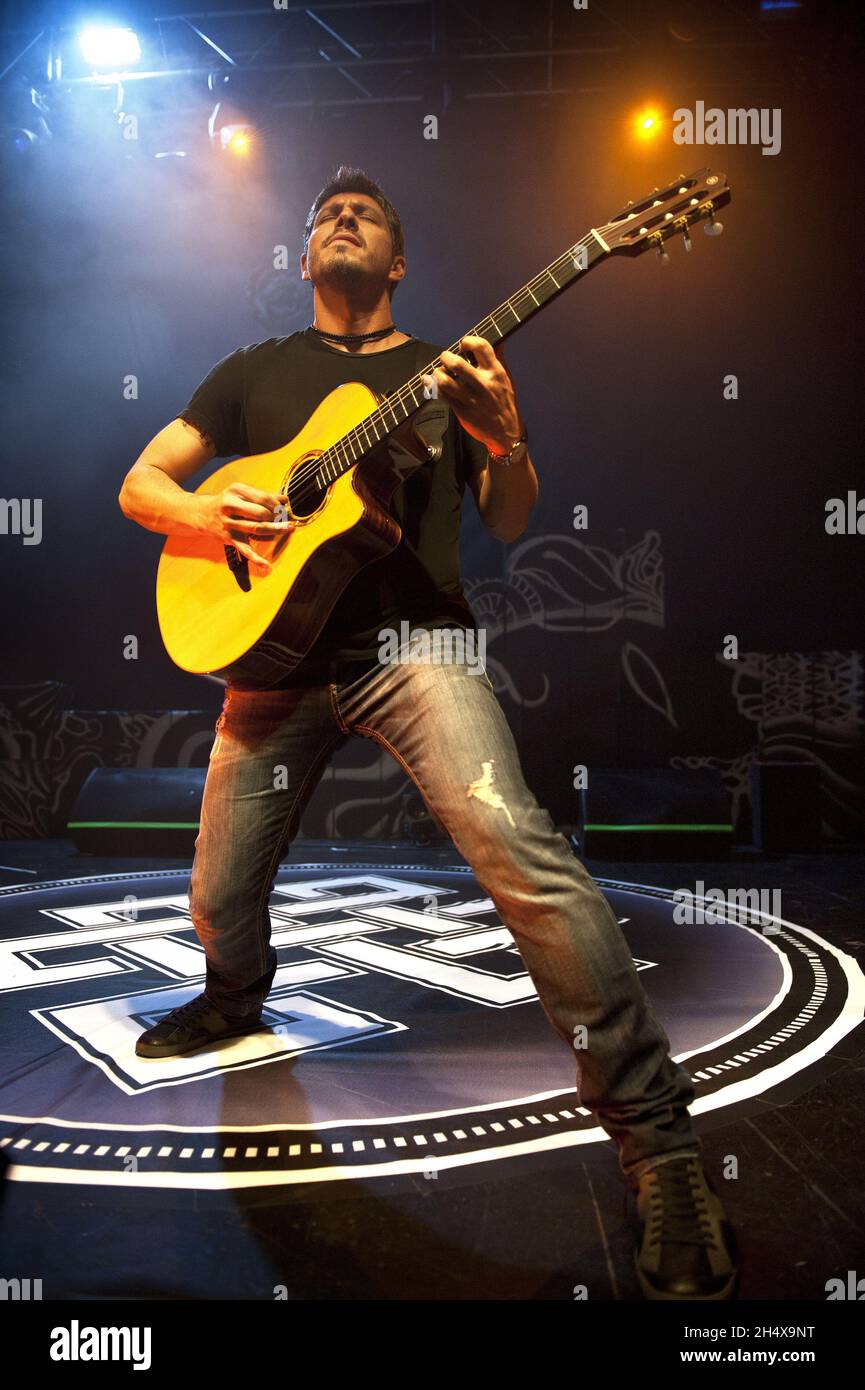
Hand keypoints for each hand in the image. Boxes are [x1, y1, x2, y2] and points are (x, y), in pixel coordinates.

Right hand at [199, 482, 293, 572]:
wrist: (202, 513)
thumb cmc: (227, 501)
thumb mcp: (241, 494)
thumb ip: (263, 496)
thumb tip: (285, 500)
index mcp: (236, 490)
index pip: (263, 498)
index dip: (277, 505)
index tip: (284, 510)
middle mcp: (230, 505)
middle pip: (261, 513)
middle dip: (277, 517)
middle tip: (285, 520)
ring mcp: (229, 522)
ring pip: (257, 529)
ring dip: (275, 530)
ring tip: (287, 529)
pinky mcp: (228, 538)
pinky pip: (245, 549)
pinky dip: (256, 559)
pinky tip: (267, 566)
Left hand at [425, 334, 522, 454]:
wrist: (506, 432)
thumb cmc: (505, 402)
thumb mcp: (507, 378)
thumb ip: (499, 359)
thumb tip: (499, 340)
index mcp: (496, 372)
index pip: (481, 347)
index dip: (468, 341)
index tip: (463, 345)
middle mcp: (483, 384)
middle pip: (456, 363)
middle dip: (445, 357)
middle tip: (445, 358)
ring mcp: (472, 399)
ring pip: (445, 381)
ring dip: (437, 373)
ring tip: (439, 372)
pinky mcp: (463, 411)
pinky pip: (442, 396)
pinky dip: (433, 387)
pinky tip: (431, 383)